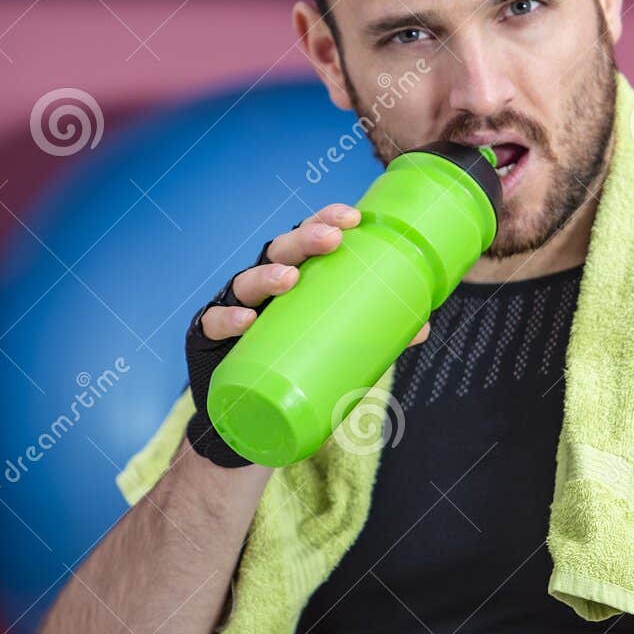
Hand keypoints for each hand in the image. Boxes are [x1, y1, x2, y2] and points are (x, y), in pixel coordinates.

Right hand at [184, 203, 429, 466]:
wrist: (248, 414)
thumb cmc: (296, 362)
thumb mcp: (334, 343)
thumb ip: (374, 332)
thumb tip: (424, 327)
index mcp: (293, 276)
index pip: (307, 239)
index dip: (326, 221)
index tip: (352, 218)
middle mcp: (261, 284)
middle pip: (279, 250)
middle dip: (304, 240)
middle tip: (332, 240)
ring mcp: (233, 307)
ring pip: (246, 281)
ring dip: (267, 276)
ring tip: (289, 280)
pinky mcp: (209, 338)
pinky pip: (214, 322)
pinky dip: (228, 319)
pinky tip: (246, 321)